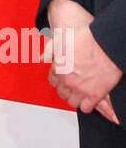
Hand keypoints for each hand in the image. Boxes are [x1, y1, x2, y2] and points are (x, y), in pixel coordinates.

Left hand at [44, 2, 122, 118]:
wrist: (106, 44)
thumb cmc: (87, 39)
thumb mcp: (62, 39)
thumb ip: (50, 50)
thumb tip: (42, 57)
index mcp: (59, 68)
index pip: (53, 80)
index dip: (59, 78)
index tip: (64, 77)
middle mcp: (68, 81)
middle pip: (62, 92)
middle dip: (67, 88)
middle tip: (74, 83)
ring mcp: (80, 89)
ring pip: (72, 101)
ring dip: (76, 97)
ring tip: (81, 91)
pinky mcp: (94, 95)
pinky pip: (86, 108)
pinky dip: (87, 105)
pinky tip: (89, 100)